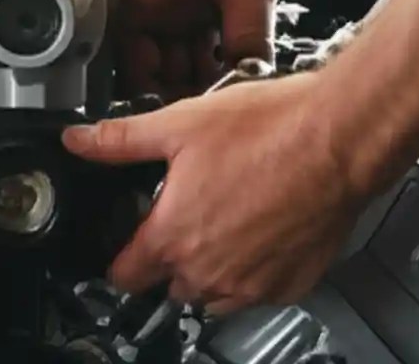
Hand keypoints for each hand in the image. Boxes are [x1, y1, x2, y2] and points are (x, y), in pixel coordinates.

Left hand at [62, 73, 367, 315]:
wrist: (338, 138)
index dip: (119, 260)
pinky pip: (259, 292)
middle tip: (188, 215)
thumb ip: (122, 140)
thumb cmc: (270, 129)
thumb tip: (80, 140)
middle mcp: (210, 270)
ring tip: (226, 221)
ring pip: (214, 295)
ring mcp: (253, 283)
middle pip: (170, 285)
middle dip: (172, 257)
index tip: (127, 247)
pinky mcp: (292, 283)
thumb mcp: (180, 124)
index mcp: (174, 235)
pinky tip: (262, 230)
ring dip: (212, 269)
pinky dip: (255, 271)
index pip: (124, 276)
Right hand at [120, 0, 291, 98]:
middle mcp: (149, 2)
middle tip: (219, 107)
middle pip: (158, 67)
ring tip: (234, 86)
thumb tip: (250, 83)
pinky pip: (198, 41)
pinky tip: (240, 64)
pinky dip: (217, 54)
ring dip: (205, 72)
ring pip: (182, 57)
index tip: (187, 118)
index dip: (159, 97)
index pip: (132, 67)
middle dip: (188, 88)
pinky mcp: (193, 0)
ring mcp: (172, 2)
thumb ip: (247, 43)